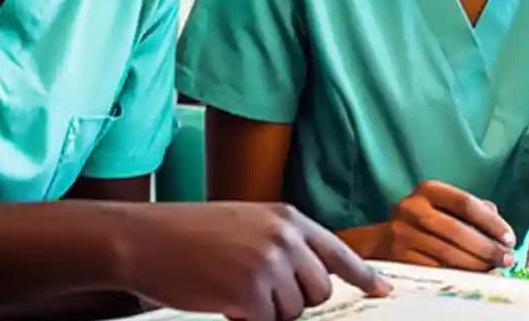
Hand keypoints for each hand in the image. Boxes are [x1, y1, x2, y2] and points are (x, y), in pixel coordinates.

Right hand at [117, 201, 391, 320]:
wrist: (146, 239)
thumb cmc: (188, 234)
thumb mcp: (246, 224)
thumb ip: (282, 245)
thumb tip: (307, 279)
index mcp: (287, 218)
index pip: (337, 251)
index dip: (363, 275)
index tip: (382, 290)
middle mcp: (286, 239)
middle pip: (318, 289)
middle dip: (294, 299)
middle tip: (258, 291)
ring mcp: (271, 266)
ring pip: (293, 310)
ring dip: (266, 310)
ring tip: (231, 286)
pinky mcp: (251, 294)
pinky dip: (245, 318)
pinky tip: (222, 299)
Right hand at [378, 181, 515, 271]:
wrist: (383, 241)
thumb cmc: (424, 222)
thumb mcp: (445, 206)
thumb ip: (473, 210)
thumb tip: (500, 224)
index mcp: (428, 190)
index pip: (465, 203)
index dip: (491, 222)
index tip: (510, 238)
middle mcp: (412, 207)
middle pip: (458, 230)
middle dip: (487, 247)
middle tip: (507, 259)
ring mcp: (403, 233)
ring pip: (447, 252)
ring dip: (475, 264)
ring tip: (493, 269)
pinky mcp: (399, 257)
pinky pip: (435, 268)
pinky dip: (457, 274)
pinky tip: (472, 276)